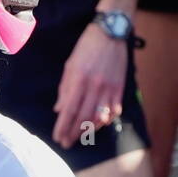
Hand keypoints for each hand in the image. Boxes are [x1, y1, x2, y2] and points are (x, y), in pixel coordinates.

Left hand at [52, 23, 127, 148]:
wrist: (110, 33)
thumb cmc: (86, 48)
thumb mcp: (70, 65)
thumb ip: (65, 89)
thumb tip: (59, 110)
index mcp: (79, 79)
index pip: (69, 110)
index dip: (63, 126)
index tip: (57, 137)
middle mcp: (94, 86)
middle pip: (83, 117)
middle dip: (73, 133)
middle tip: (66, 143)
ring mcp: (109, 87)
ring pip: (99, 117)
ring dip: (88, 130)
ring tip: (79, 137)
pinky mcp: (120, 87)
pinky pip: (114, 110)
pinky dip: (105, 120)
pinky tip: (97, 125)